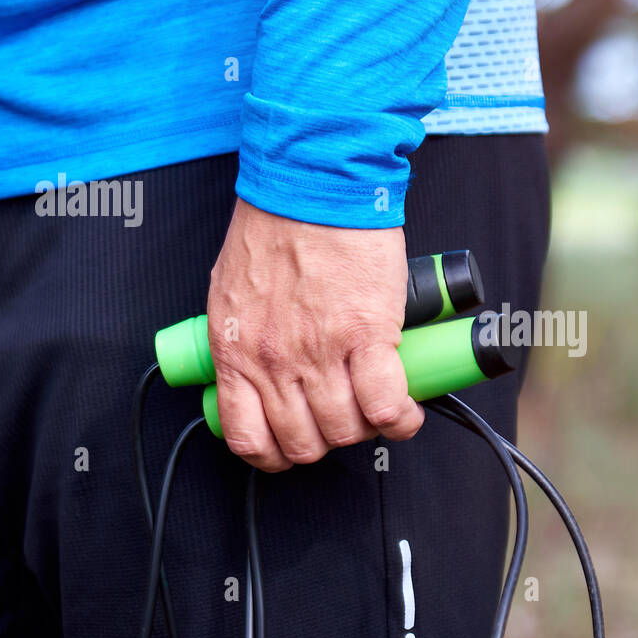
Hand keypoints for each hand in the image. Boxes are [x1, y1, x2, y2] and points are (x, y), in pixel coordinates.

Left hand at [207, 200, 423, 471]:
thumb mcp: (232, 292)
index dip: (276, 453)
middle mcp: (274, 362)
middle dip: (327, 441)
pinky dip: (401, 419)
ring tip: (378, 409)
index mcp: (236, 352)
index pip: (247, 439)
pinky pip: (387, 405)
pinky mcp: (367, 337)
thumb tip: (260, 366)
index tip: (294, 442)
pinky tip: (405, 412)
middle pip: (304, 443)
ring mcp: (321, 353)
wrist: (312, 184)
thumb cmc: (275, 226)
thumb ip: (244, 336)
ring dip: (367, 429)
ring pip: (346, 430)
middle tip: (342, 418)